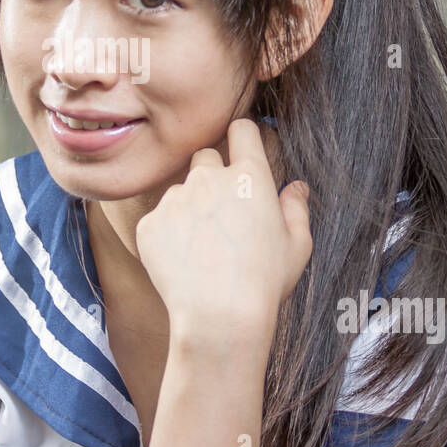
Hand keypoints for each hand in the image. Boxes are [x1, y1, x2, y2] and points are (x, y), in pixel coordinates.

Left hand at [134, 118, 313, 344]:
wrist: (218, 317)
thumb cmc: (264, 283)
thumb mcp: (297, 246)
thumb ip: (296, 208)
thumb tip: (296, 186)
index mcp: (249, 177)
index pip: (241, 129)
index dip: (241, 136)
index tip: (240, 150)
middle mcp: (208, 178)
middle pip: (205, 157)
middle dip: (212, 176)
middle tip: (221, 214)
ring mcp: (175, 199)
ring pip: (179, 191)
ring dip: (188, 208)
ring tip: (201, 248)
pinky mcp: (149, 224)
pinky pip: (158, 220)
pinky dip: (167, 235)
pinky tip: (182, 263)